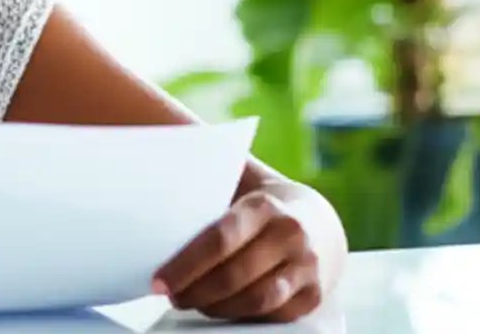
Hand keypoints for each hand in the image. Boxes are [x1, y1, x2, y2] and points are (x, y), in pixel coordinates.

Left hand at [152, 189, 323, 322]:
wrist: (321, 223)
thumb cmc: (263, 205)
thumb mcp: (241, 182)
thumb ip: (207, 178)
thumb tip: (160, 163)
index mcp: (265, 206)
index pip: (220, 238)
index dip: (185, 264)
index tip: (158, 279)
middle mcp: (290, 236)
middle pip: (234, 275)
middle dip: (194, 290)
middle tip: (170, 294)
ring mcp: (306, 267)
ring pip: (254, 300)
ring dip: (215, 307)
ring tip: (190, 301)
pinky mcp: (313, 295)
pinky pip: (272, 314)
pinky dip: (241, 315)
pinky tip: (220, 307)